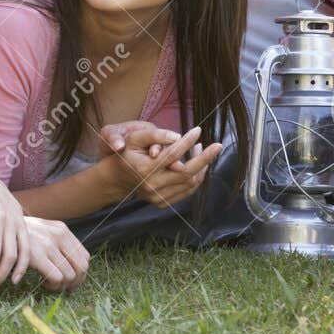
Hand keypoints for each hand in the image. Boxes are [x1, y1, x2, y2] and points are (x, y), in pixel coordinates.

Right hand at [22, 217, 89, 291]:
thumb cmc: (19, 236)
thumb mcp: (41, 231)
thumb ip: (57, 243)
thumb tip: (75, 266)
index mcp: (61, 229)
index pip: (85, 257)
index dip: (81, 274)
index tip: (70, 281)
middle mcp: (58, 234)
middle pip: (82, 267)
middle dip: (75, 283)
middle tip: (63, 288)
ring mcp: (48, 243)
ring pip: (70, 275)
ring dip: (62, 286)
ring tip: (50, 284)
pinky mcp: (37, 255)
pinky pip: (57, 278)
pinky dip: (53, 286)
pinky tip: (42, 283)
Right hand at [98, 122, 221, 207]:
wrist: (116, 179)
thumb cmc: (125, 154)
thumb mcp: (133, 138)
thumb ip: (154, 135)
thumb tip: (177, 136)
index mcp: (144, 169)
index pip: (172, 155)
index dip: (187, 141)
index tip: (198, 130)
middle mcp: (152, 186)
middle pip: (187, 173)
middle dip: (205, 158)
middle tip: (217, 145)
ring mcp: (158, 197)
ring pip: (189, 183)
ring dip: (201, 167)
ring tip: (203, 151)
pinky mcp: (163, 202)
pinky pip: (186, 191)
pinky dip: (196, 178)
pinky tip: (197, 165)